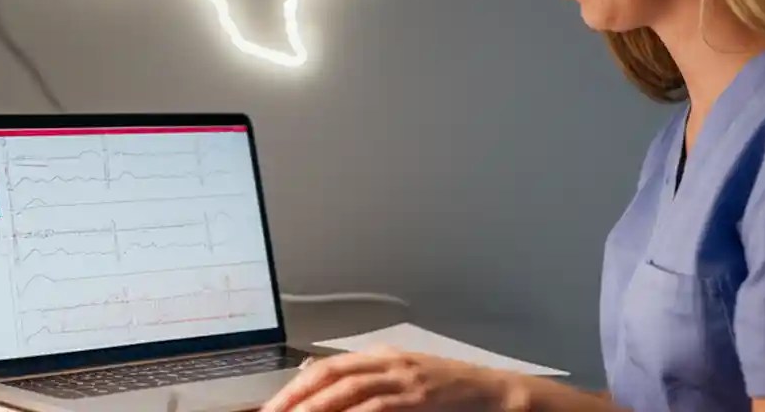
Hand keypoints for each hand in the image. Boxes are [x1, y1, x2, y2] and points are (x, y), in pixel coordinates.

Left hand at [261, 346, 517, 411]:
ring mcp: (406, 379)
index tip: (270, 409)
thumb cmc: (448, 393)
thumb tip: (319, 385)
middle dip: (297, 399)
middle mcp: (389, 363)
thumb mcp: (403, 378)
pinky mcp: (421, 397)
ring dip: (319, 407)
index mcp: (380, 357)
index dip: (294, 387)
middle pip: (331, 376)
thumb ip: (367, 381)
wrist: (494, 392)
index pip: (326, 368)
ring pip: (351, 390)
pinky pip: (380, 406)